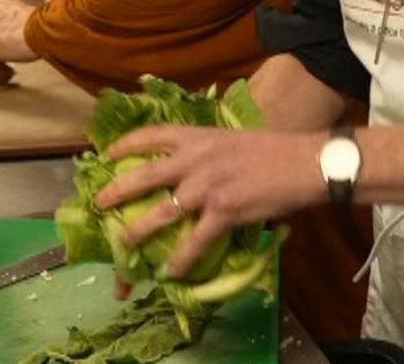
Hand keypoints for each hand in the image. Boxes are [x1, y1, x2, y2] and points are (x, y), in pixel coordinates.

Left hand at [93, 127, 327, 277]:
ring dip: (139, 230)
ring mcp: (208, 186)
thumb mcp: (231, 138)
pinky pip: (194, 240)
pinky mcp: (224, 211)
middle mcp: (196, 158)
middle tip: (99, 203)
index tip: (107, 153)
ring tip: (123, 243)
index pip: (152, 135)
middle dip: (117, 191)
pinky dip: (180, 258)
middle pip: (145, 175)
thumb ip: (207, 150)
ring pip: (162, 211)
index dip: (125, 144)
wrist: (303, 162)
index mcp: (198, 136)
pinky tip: (170, 270)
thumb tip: (190, 165)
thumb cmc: (272, 149)